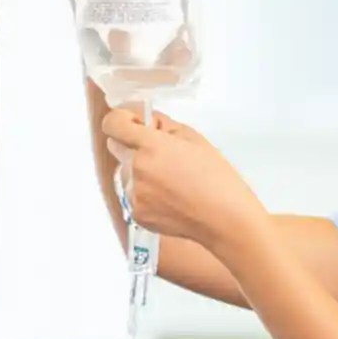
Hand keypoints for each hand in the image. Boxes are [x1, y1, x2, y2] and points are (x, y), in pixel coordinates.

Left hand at [102, 108, 268, 251]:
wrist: (224, 219)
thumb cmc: (216, 179)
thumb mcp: (194, 139)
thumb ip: (164, 125)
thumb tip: (146, 121)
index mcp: (151, 147)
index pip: (113, 124)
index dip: (121, 119)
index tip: (133, 123)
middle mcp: (137, 169)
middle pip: (116, 146)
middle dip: (132, 144)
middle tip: (159, 151)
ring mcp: (134, 194)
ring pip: (125, 172)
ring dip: (139, 170)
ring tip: (171, 181)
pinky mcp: (136, 213)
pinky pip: (132, 194)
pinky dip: (145, 192)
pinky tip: (169, 197)